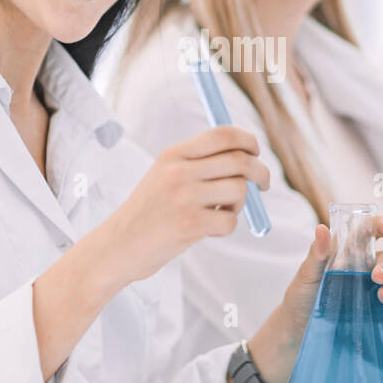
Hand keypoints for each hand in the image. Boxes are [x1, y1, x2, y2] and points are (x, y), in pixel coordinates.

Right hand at [98, 125, 268, 285]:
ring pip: (239, 190)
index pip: (223, 135)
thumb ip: (198, 163)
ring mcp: (184, 197)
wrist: (117, 246)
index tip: (256, 152)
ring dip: (241, 203)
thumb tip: (246, 157)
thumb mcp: (164, 176)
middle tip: (264, 184)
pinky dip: (228, 226)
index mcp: (173, 155)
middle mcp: (178, 171)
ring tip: (224, 211)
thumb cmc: (148, 213)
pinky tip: (211, 229)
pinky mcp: (189, 225)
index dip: (248, 140)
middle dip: (260, 172)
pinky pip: (230, 221)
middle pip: (239, 160)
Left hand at [246, 216, 382, 382]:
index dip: (379, 225)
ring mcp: (372, 287)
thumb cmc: (300, 299)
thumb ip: (316, 255)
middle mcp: (362, 267)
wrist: (299, 332)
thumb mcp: (305, 276)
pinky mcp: (379, 308)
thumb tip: (321, 228)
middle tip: (375, 277)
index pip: (366, 232)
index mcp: (345, 253)